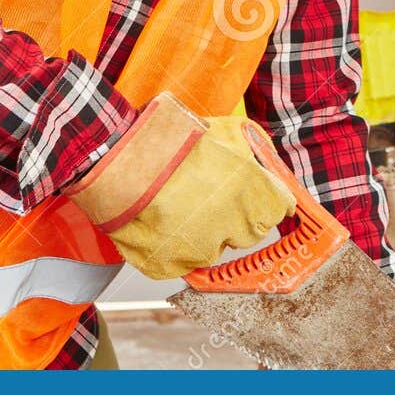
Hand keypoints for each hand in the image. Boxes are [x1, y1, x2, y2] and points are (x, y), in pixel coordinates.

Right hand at [67, 93, 295, 278]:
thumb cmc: (170, 137)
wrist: (116, 154)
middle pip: (250, 233)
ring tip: (179, 204)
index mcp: (250, 190)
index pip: (278, 210)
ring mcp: (200, 248)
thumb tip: (271, 163)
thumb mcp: (225, 130)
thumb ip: (256, 151)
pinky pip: (185, 262)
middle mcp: (231, 224)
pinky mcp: (171, 264)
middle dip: (236, 217)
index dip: (266, 202)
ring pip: (216, 249)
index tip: (257, 199)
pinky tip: (162, 221)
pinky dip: (176, 247)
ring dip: (205, 233)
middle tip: (210, 196)